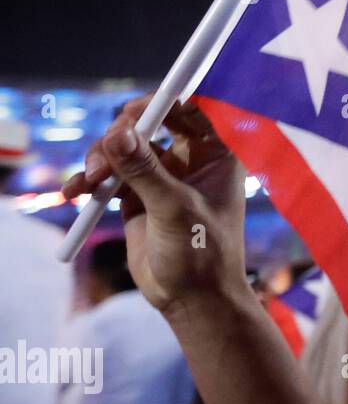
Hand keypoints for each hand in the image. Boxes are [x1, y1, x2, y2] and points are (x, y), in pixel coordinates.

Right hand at [62, 94, 250, 316]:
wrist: (192, 299)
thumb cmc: (202, 253)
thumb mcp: (174, 209)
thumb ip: (145, 171)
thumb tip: (117, 133)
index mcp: (217, 154)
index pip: (192, 110)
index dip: (161, 103)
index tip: (132, 112)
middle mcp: (191, 159)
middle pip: (151, 124)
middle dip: (121, 134)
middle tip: (105, 152)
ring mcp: (162, 177)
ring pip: (125, 149)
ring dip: (101, 158)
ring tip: (89, 182)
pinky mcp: (137, 196)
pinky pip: (110, 175)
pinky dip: (90, 180)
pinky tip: (75, 192)